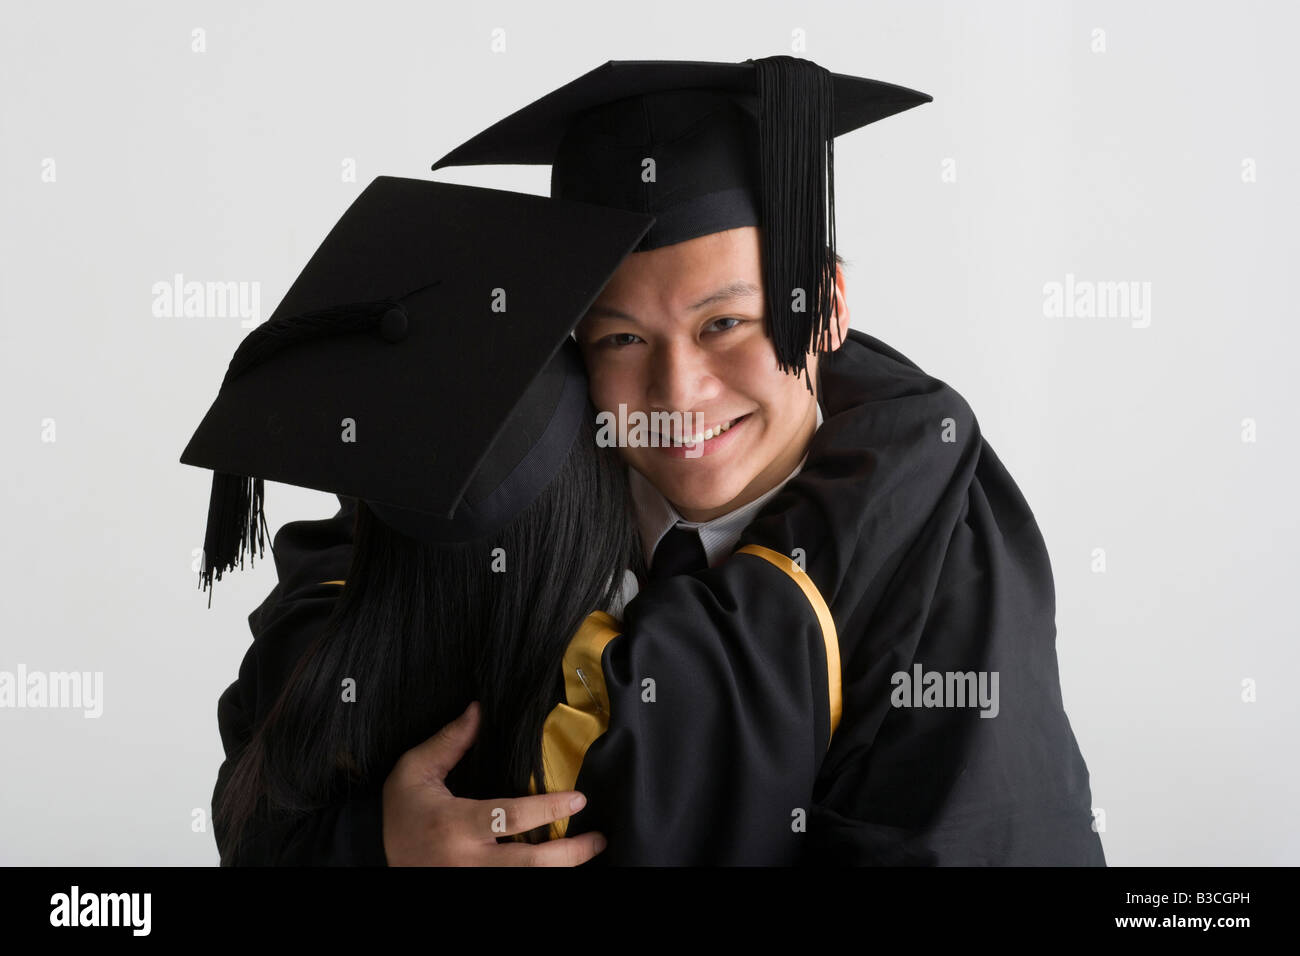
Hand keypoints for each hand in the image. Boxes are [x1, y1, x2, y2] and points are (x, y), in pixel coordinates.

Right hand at [381, 700, 605, 864]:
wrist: (376, 855)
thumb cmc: (401, 811)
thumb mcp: (414, 771)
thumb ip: (449, 741)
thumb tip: (479, 709)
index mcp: (455, 825)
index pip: (511, 817)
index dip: (549, 808)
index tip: (578, 798)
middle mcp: (467, 860)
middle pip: (530, 863)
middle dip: (570, 853)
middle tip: (597, 838)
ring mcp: (471, 881)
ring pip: (526, 881)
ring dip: (562, 869)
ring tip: (588, 852)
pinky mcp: (473, 889)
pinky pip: (514, 886)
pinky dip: (539, 877)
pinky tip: (559, 865)